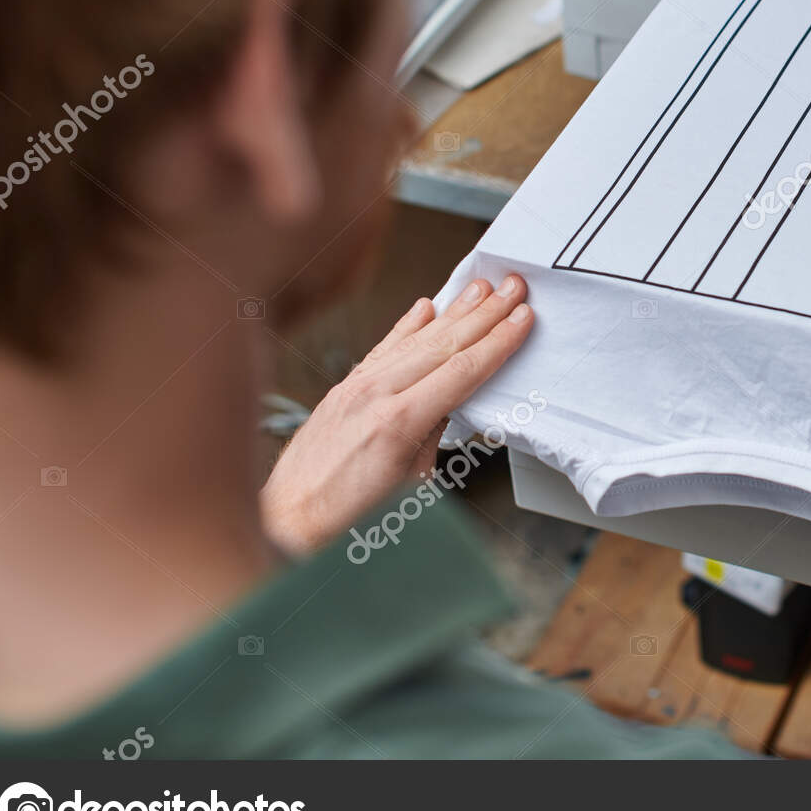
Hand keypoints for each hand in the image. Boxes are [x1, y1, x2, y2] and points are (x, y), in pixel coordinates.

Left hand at [260, 275, 532, 554]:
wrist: (289, 524)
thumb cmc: (351, 519)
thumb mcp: (413, 486)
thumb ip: (432, 437)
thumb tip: (449, 404)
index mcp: (399, 423)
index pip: (462, 371)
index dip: (497, 343)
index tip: (522, 318)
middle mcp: (375, 395)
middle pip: (443, 344)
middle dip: (484, 313)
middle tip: (511, 286)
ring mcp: (355, 388)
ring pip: (414, 340)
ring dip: (452, 311)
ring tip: (479, 288)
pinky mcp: (342, 390)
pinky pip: (383, 348)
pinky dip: (407, 326)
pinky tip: (424, 307)